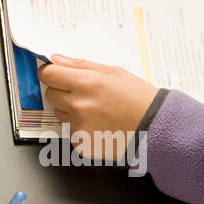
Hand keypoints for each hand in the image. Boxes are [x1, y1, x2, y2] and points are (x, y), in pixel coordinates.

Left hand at [37, 55, 157, 160]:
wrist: (154, 128)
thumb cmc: (138, 99)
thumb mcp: (114, 73)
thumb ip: (81, 65)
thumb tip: (56, 59)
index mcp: (87, 84)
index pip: (48, 75)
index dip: (49, 73)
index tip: (53, 73)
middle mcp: (79, 106)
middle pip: (50, 94)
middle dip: (62, 91)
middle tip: (85, 93)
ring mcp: (78, 127)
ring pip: (59, 113)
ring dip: (70, 110)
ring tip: (97, 110)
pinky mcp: (79, 143)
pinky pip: (69, 131)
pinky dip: (79, 127)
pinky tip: (99, 125)